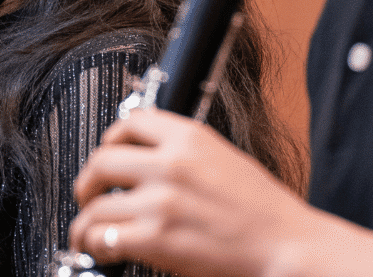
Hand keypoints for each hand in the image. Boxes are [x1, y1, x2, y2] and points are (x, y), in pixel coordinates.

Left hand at [70, 108, 310, 276]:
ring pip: (96, 206)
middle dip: (86, 182)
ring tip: (87, 233)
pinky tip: (102, 250)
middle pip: (101, 161)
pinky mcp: (157, 238)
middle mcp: (170, 164)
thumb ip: (186, 152)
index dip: (109, 139)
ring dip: (85, 222)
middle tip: (87, 195)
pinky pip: (105, 237)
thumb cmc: (264, 210)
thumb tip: (152, 157)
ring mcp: (161, 201)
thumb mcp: (225, 158)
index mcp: (190, 138)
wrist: (288, 245)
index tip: (106, 153)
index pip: (130, 122)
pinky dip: (95, 245)